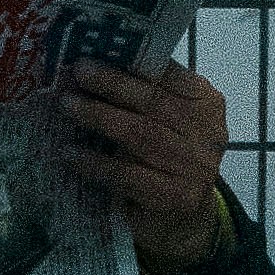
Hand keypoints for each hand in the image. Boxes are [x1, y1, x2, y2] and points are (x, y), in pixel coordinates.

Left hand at [64, 58, 226, 270]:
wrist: (182, 221)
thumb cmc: (165, 158)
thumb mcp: (164, 121)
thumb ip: (144, 94)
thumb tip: (91, 65)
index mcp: (206, 103)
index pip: (169, 76)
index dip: (130, 64)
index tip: (93, 53)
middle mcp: (206, 132)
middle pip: (154, 102)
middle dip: (111, 85)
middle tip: (76, 73)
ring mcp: (194, 167)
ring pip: (141, 135)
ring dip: (100, 117)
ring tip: (68, 105)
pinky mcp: (175, 197)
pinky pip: (128, 175)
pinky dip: (96, 164)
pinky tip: (72, 154)